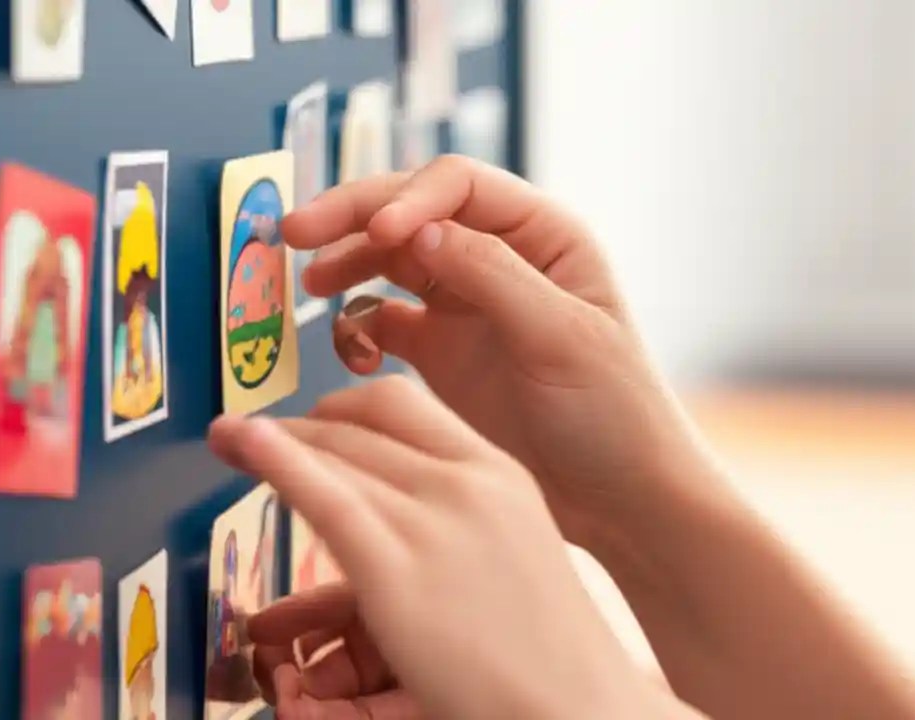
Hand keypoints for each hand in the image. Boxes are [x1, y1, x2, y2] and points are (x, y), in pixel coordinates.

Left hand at [208, 378, 683, 719]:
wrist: (578, 706)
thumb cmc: (547, 650)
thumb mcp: (511, 553)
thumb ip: (462, 521)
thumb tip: (403, 518)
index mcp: (499, 474)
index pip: (409, 407)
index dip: (348, 405)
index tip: (317, 417)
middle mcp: (468, 482)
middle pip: (366, 424)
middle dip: (305, 420)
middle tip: (262, 432)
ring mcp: (434, 520)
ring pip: (338, 453)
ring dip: (274, 440)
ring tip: (231, 438)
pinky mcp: (396, 566)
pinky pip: (324, 496)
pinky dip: (274, 461)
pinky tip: (241, 443)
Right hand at [285, 156, 714, 548]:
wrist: (619, 502)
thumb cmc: (616, 415)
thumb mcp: (563, 339)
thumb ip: (492, 278)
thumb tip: (418, 232)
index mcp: (543, 236)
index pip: (459, 186)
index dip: (409, 198)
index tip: (377, 232)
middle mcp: (499, 258)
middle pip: (410, 213)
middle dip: (351, 218)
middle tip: (295, 233)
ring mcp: (464, 304)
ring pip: (387, 261)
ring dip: (345, 265)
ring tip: (311, 287)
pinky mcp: (439, 351)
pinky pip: (380, 319)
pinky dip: (355, 328)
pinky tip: (355, 355)